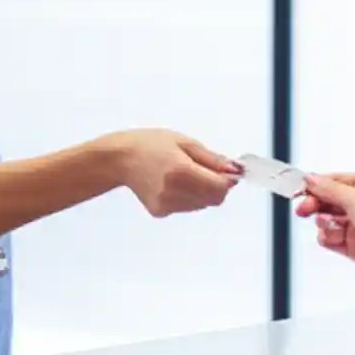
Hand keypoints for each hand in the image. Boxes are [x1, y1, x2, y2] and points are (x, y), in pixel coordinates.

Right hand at [101, 129, 241, 216]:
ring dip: (203, 192)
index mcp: (180, 171)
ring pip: (202, 205)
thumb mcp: (184, 142)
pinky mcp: (161, 212)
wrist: (120, 158)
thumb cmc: (149, 145)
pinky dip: (189, 196)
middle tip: (208, 170)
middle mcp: (173, 191)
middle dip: (218, 186)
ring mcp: (166, 204)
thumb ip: (212, 159)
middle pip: (213, 199)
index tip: (229, 171)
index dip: (228, 180)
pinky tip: (174, 183)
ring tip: (185, 173)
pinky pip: (187, 207)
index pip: (219, 187)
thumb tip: (234, 170)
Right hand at [295, 173, 354, 283]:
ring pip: (329, 221)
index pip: (336, 181)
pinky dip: (328, 237)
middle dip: (316, 205)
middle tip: (303, 210)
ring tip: (327, 227)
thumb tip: (311, 179)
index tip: (299, 188)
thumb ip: (329, 189)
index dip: (317, 185)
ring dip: (324, 223)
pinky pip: (332, 238)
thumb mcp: (354, 198)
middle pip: (330, 201)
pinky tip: (330, 238)